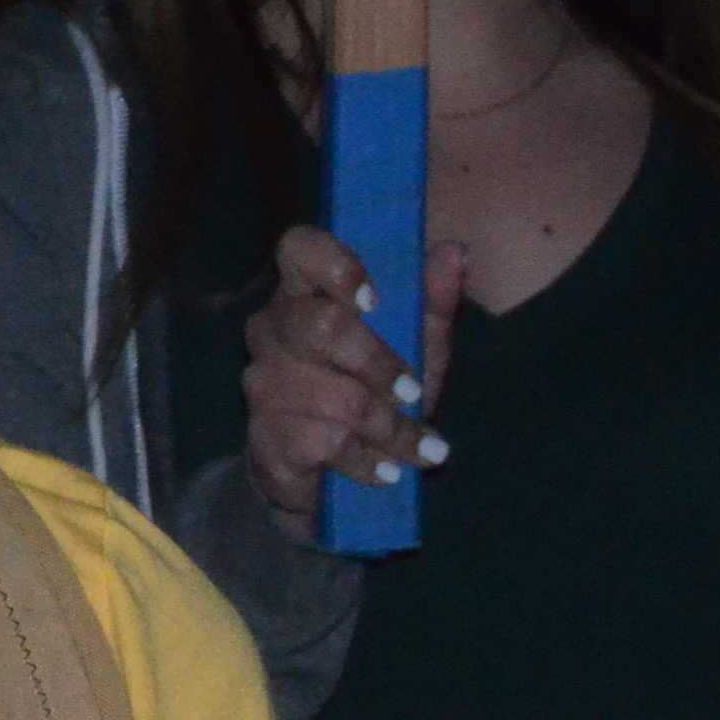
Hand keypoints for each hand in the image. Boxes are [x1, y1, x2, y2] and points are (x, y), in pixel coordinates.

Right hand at [241, 226, 463, 535]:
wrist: (327, 471)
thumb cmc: (372, 391)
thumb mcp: (413, 345)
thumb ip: (432, 300)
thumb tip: (455, 251)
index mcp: (306, 291)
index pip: (299, 249)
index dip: (335, 265)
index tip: (375, 299)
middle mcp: (272, 328)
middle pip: (320, 326)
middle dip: (380, 365)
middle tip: (413, 393)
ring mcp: (263, 382)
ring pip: (335, 399)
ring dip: (390, 429)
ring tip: (417, 447)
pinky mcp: (265, 435)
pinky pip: (326, 443)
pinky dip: (369, 461)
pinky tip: (385, 469)